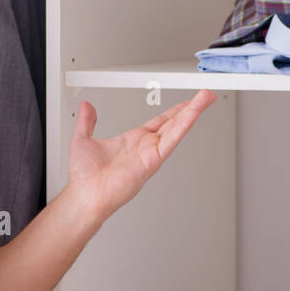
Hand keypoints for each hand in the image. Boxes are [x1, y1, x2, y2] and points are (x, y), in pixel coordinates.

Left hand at [67, 90, 216, 220]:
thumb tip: (86, 107)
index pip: (159, 122)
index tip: (187, 102)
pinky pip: (171, 140)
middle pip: (174, 123)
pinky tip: (192, 114)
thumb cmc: (84, 176)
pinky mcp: (152, 161)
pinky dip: (183, 126)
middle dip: (191, 108)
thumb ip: (88, 121)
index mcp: (133, 141)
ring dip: (192, 112)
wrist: (84, 194)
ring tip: (206, 98)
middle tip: (205, 95)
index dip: (174, 111)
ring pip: (176, 128)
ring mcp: (150, 154)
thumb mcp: (84, 139)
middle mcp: (145, 147)